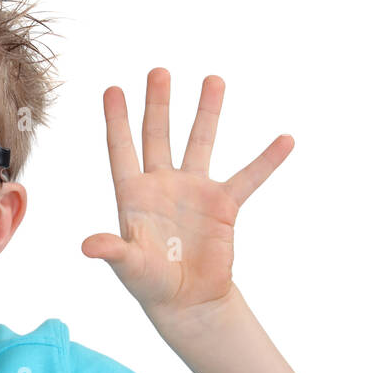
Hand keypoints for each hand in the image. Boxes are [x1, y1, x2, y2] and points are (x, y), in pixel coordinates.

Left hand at [82, 68, 291, 328]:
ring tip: (213, 79)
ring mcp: (193, 191)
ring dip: (206, 113)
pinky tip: (285, 139)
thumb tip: (87, 246)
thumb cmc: (150, 284)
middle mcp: (162, 185)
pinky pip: (249, 178)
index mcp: (133, 195)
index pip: (121, 150)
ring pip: (200, 143)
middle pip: (158, 136)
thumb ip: (112, 251)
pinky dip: (266, 161)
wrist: (187, 302)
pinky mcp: (223, 205)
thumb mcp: (128, 267)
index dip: (117, 120)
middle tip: (158, 71)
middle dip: (158, 104)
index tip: (113, 88)